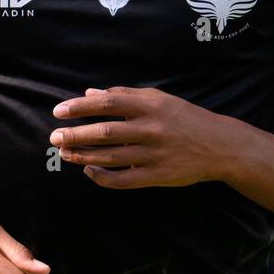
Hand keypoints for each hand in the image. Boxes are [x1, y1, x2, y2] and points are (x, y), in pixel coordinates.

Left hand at [50, 86, 229, 188]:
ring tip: (64, 153)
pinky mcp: (157, 176)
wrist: (219, 146)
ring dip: (83, 156)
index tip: (59, 111)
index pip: (108, 103)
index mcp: (150, 106)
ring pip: (110, 156)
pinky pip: (123, 180)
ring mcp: (154, 154)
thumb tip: (89, 94)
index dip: (80, 107)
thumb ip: (124, 95)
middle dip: (75, 134)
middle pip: (105, 132)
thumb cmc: (184, 118)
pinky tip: (88, 171)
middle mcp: (151, 129)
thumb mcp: (159, 99)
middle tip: (54, 137)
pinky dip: (103, 177)